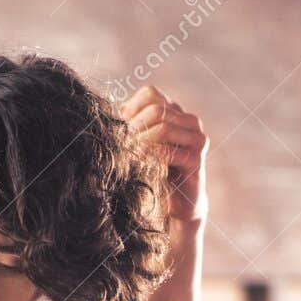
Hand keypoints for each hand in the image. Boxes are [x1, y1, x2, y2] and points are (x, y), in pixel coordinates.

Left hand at [121, 84, 208, 223]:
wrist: (171, 205)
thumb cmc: (149, 172)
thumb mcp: (134, 145)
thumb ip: (126, 127)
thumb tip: (103, 114)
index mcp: (173, 111)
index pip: (150, 94)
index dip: (131, 110)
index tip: (119, 131)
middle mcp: (188, 120)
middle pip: (156, 110)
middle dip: (134, 128)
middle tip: (120, 146)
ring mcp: (196, 138)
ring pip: (164, 127)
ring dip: (141, 142)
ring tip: (128, 156)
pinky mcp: (197, 159)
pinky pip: (171, 152)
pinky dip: (151, 158)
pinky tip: (140, 166)